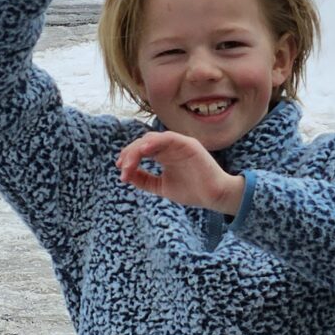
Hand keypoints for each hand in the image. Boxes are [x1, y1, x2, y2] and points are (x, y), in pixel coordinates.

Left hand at [116, 131, 245, 216]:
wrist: (214, 196)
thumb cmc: (192, 191)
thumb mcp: (161, 186)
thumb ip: (144, 180)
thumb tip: (125, 175)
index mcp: (163, 154)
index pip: (141, 150)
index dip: (128, 157)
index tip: (120, 169)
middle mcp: (169, 147)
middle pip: (143, 143)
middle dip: (129, 155)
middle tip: (122, 168)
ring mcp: (179, 144)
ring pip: (152, 139)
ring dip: (137, 149)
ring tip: (128, 163)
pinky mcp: (188, 144)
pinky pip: (168, 138)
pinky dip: (154, 142)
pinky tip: (144, 151)